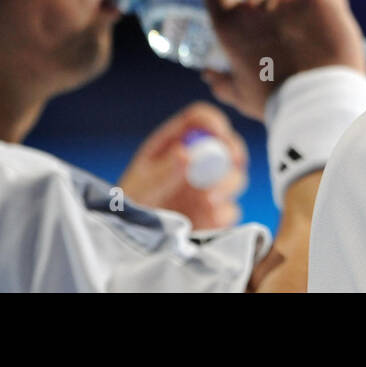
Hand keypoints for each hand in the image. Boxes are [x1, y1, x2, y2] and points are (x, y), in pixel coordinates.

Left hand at [118, 102, 247, 228]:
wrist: (130, 246)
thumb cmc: (129, 210)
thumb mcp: (140, 188)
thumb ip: (163, 171)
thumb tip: (187, 153)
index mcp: (173, 145)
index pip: (199, 120)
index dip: (213, 121)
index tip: (219, 133)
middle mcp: (196, 163)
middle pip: (228, 145)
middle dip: (232, 153)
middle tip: (227, 165)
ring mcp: (208, 188)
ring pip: (235, 177)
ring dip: (227, 185)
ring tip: (207, 200)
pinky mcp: (215, 214)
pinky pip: (230, 210)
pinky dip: (222, 214)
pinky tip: (204, 220)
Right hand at [201, 0, 365, 119]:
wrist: (321, 105)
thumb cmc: (280, 104)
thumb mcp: (244, 96)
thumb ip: (224, 83)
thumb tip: (207, 74)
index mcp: (230, 27)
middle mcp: (254, 8)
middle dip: (279, 2)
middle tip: (296, 34)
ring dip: (305, 2)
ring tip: (316, 37)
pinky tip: (330, 17)